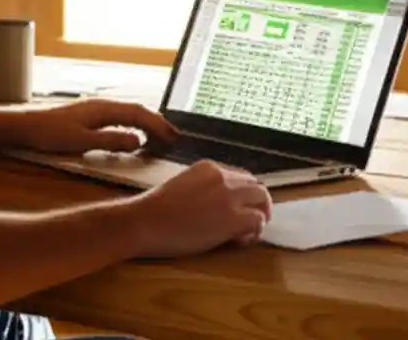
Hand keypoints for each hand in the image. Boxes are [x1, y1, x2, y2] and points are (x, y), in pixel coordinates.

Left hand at [16, 99, 178, 154]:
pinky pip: (119, 117)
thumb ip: (111, 141)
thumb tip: (138, 141)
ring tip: (159, 136)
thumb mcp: (82, 142)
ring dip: (146, 123)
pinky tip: (132, 134)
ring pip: (129, 112)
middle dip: (157, 123)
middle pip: (137, 110)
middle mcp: (102, 105)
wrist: (25, 127)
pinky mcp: (89, 115)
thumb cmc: (50, 134)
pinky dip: (132, 124)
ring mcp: (95, 108)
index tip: (173, 138)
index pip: (139, 114)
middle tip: (173, 138)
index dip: (158, 126)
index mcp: (104, 109)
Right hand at [127, 160, 272, 257]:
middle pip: (255, 186)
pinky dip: (254, 232)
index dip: (241, 195)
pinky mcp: (232, 218)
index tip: (234, 209)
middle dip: (256, 204)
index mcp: (209, 167)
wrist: (144, 222)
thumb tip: (216, 206)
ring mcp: (229, 196)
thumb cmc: (154, 210)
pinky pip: (258, 221)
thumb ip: (203, 189)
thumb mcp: (182, 186)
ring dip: (259, 216)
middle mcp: (223, 176)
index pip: (240, 177)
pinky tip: (239, 240)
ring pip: (263, 200)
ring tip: (246, 233)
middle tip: (248, 223)